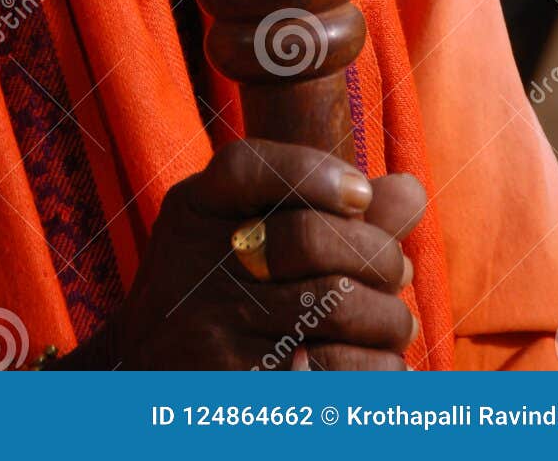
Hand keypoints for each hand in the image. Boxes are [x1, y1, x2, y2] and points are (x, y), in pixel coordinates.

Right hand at [67, 140, 423, 370]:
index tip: (361, 192)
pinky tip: (381, 366)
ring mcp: (213, 332)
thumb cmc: (218, 289)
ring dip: (387, 318)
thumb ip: (325, 208)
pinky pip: (334, 375)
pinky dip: (376, 372)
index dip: (312, 171)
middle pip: (306, 237)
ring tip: (396, 325)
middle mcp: (196, 264)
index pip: (247, 167)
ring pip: (333, 307)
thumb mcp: (246, 231)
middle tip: (398, 272)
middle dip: (377, 253)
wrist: (147, 376)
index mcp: (197, 209)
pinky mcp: (239, 390)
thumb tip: (410, 192)